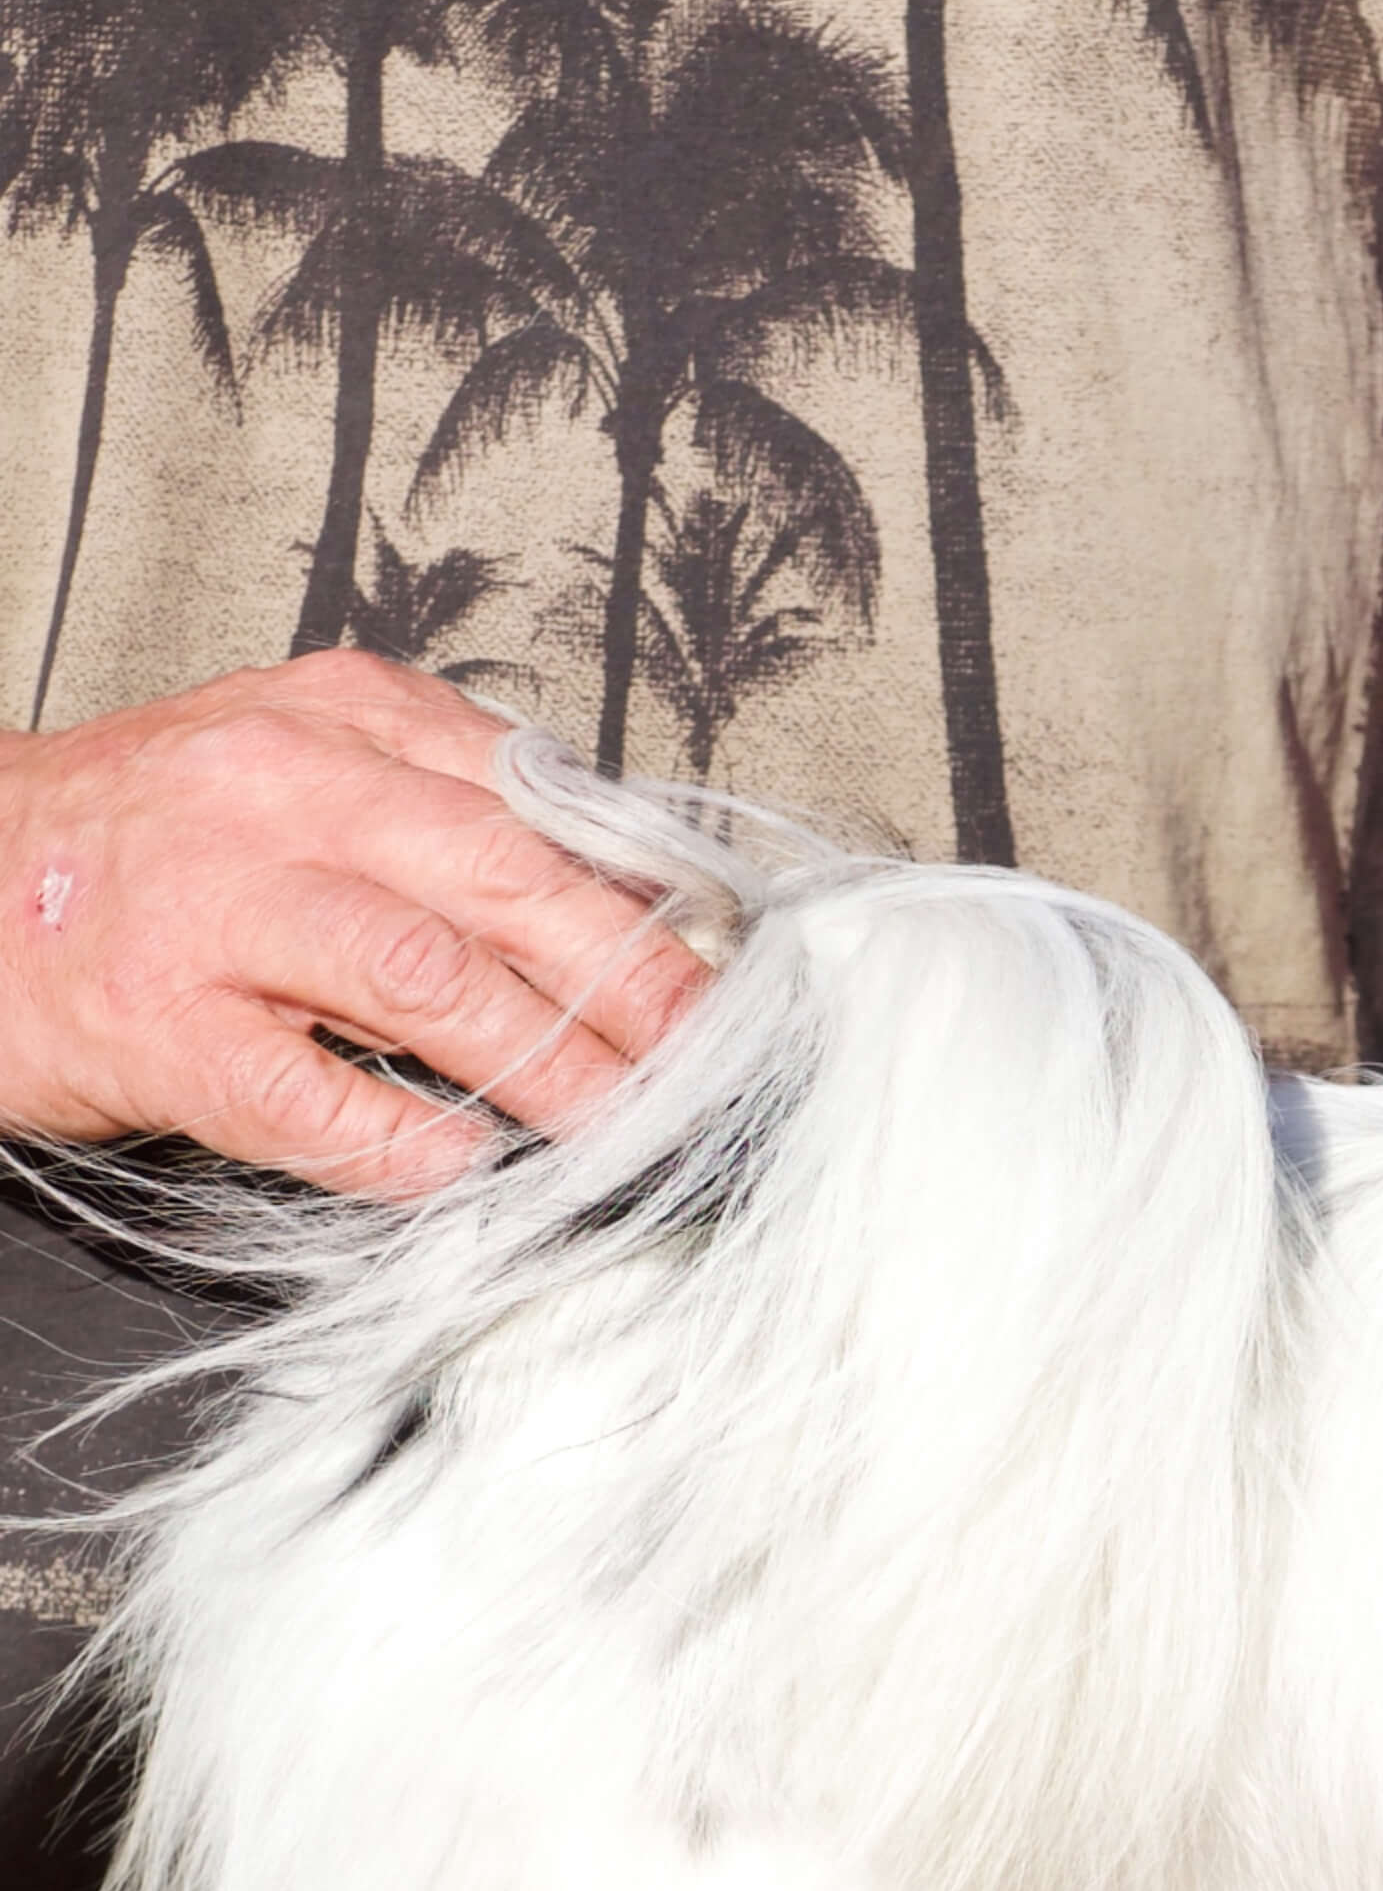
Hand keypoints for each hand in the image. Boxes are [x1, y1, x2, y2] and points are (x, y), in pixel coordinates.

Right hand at [0, 653, 708, 1195]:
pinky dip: (398, 1141)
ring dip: (548, 1065)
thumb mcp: (304, 767)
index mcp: (341, 721)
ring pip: (426, 981)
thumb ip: (451, 804)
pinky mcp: (152, 1025)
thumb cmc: (148, 840)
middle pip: (503, 883)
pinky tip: (462, 1168)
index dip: (646, 894)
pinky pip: (303, 1095)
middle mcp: (279, 796)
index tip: (725, 965)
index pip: (534, 803)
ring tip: (625, 1122)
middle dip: (630, 980)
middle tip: (710, 1055)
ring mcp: (211, 911)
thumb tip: (631, 887)